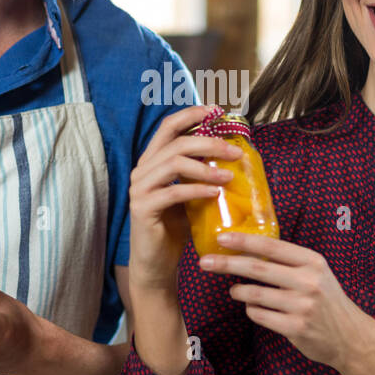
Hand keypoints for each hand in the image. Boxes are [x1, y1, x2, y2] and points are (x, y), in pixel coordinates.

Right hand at [126, 104, 243, 294]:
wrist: (156, 263)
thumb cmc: (175, 228)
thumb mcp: (190, 194)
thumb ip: (201, 174)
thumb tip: (234, 156)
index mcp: (152, 161)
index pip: (168, 126)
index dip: (191, 114)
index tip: (216, 110)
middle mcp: (142, 170)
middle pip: (176, 143)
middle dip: (209, 142)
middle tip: (235, 150)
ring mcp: (139, 189)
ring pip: (173, 163)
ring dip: (206, 167)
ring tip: (229, 176)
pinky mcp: (142, 209)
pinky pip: (173, 192)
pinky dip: (197, 189)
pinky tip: (215, 193)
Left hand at [198, 231, 372, 370]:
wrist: (351, 337)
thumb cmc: (327, 300)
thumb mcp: (316, 273)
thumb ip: (289, 261)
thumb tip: (249, 247)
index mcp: (312, 262)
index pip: (271, 246)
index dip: (244, 241)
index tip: (221, 237)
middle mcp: (308, 281)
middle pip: (257, 268)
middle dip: (227, 263)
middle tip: (205, 262)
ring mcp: (302, 306)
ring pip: (254, 294)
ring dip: (238, 291)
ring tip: (235, 290)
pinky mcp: (295, 328)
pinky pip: (259, 316)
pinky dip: (251, 310)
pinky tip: (254, 308)